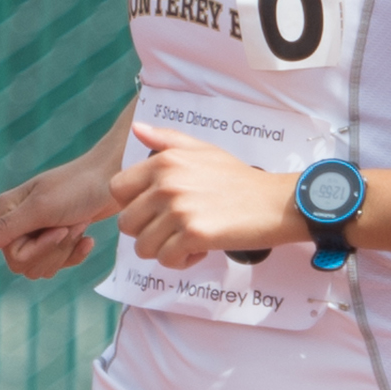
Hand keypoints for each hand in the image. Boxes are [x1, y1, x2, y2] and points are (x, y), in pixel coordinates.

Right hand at [0, 157, 120, 280]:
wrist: (112, 177)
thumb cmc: (78, 188)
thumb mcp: (41, 209)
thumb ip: (7, 230)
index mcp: (4, 212)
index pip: (14, 256)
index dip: (41, 248)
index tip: (59, 227)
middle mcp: (15, 223)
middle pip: (26, 266)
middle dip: (55, 250)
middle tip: (71, 225)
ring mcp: (34, 231)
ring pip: (42, 267)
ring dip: (67, 250)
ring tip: (79, 225)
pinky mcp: (54, 237)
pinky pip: (58, 264)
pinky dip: (75, 254)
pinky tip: (88, 239)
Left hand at [109, 124, 302, 269]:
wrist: (273, 202)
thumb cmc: (238, 177)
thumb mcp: (202, 149)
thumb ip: (166, 140)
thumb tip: (136, 128)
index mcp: (164, 162)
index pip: (117, 190)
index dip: (132, 204)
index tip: (154, 210)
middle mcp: (167, 184)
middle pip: (126, 223)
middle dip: (147, 232)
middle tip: (173, 229)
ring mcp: (180, 210)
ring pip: (143, 247)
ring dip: (163, 249)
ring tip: (186, 239)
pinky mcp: (194, 235)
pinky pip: (166, 260)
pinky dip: (181, 261)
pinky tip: (198, 250)